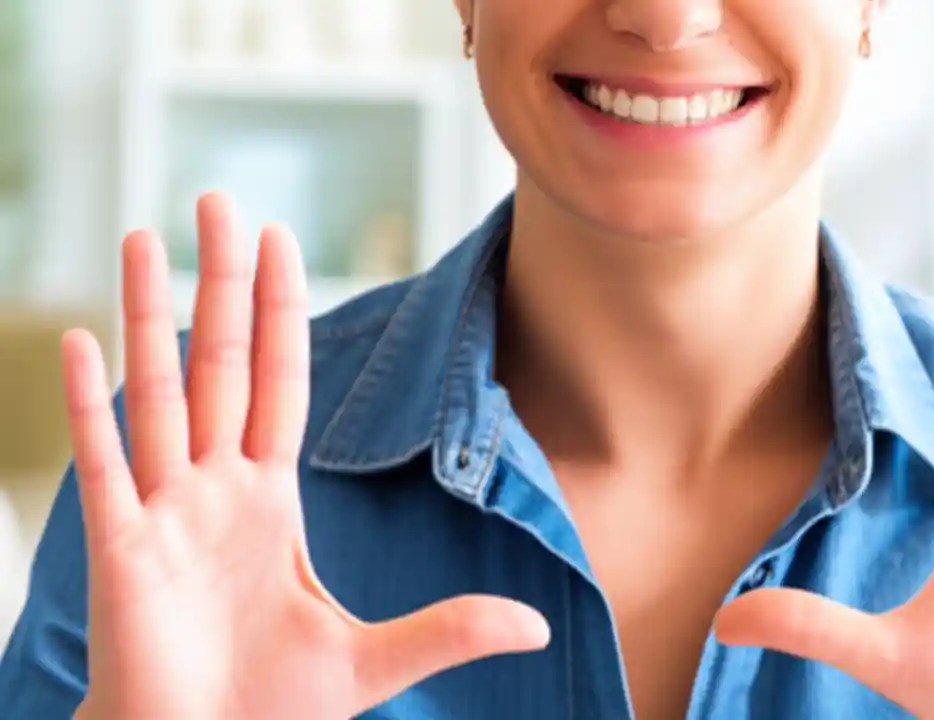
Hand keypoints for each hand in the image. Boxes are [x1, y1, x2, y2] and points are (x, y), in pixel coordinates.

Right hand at [63, 194, 549, 719]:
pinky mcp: (119, 549)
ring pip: (158, 391)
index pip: (280, 383)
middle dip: (222, 281)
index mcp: (269, 499)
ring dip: (150, 314)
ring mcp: (164, 511)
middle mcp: (214, 489)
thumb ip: (449, 629)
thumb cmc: (267, 712)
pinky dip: (89, 405)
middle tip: (216, 199)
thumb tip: (536, 626)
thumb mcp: (372, 661)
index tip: (280, 240)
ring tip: (142, 236)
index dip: (283, 311)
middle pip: (222, 362)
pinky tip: (82, 342)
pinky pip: (103, 463)